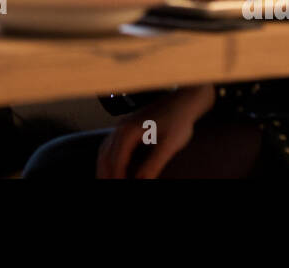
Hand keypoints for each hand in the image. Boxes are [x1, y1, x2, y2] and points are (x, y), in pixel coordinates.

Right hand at [97, 85, 215, 178]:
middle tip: (109, 186)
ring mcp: (123, 125)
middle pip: (105, 155)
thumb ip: (154, 165)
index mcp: (129, 131)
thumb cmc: (178, 120)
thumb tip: (142, 181)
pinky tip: (113, 166)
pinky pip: (110, 144)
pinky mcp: (127, 126)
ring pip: (105, 150)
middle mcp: (121, 127)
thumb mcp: (168, 146)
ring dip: (104, 167)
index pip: (116, 161)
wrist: (184, 101)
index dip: (117, 177)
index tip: (120, 186)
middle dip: (106, 174)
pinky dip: (108, 159)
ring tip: (107, 180)